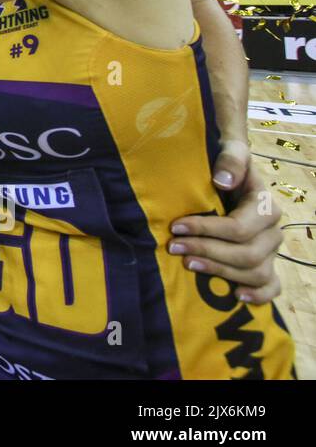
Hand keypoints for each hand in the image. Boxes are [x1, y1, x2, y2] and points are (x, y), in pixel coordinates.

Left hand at [169, 142, 282, 302]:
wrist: (230, 171)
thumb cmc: (226, 163)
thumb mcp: (229, 151)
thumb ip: (231, 160)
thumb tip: (222, 181)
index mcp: (266, 206)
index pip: (239, 228)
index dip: (207, 231)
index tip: (176, 227)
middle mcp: (272, 231)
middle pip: (246, 254)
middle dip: (207, 252)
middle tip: (173, 248)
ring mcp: (271, 250)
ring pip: (255, 273)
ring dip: (221, 273)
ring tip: (188, 265)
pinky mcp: (266, 264)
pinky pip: (271, 286)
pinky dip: (258, 295)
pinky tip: (235, 295)